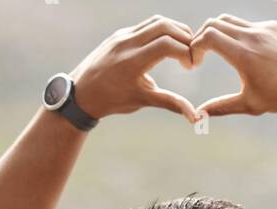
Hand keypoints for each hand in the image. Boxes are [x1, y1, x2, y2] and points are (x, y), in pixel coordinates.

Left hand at [70, 16, 198, 122]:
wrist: (81, 93)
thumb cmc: (112, 100)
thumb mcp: (143, 100)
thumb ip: (171, 103)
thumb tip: (196, 118)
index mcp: (133, 61)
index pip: (167, 44)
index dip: (186, 52)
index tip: (192, 67)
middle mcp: (127, 43)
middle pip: (165, 26)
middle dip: (185, 38)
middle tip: (192, 56)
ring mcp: (123, 36)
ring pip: (156, 22)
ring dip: (175, 31)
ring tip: (183, 50)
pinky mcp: (121, 34)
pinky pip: (146, 26)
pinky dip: (163, 32)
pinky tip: (168, 48)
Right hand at [191, 15, 276, 116]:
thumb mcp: (252, 105)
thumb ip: (223, 107)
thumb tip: (198, 116)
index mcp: (244, 54)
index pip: (207, 37)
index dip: (196, 46)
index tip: (196, 61)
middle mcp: (253, 36)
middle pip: (214, 24)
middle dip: (203, 37)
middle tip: (202, 53)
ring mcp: (265, 29)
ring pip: (232, 21)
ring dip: (221, 33)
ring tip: (220, 50)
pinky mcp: (276, 27)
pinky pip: (251, 26)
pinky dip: (242, 35)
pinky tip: (247, 52)